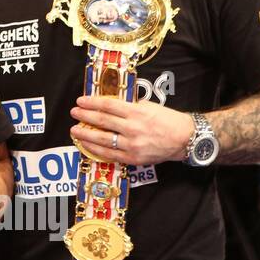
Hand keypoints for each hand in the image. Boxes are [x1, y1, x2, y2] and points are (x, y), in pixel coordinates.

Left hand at [69, 95, 195, 165]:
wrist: (185, 139)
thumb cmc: (167, 120)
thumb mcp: (148, 106)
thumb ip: (129, 106)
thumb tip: (109, 105)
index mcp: (136, 112)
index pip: (108, 105)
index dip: (91, 103)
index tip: (80, 101)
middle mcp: (133, 128)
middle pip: (102, 121)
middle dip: (85, 116)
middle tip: (74, 113)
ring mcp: (132, 145)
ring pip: (103, 139)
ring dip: (86, 134)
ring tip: (75, 130)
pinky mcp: (133, 158)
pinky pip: (110, 154)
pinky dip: (96, 149)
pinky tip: (87, 145)